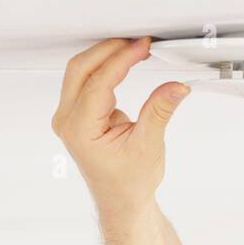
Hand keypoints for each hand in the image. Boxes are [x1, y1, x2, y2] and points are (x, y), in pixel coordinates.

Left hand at [51, 37, 190, 215]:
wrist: (122, 202)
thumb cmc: (129, 184)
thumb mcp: (149, 146)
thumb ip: (159, 111)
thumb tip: (176, 87)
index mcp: (79, 131)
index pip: (99, 82)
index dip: (122, 59)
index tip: (142, 46)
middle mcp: (67, 122)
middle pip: (81, 68)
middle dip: (110, 50)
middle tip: (138, 42)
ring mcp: (68, 117)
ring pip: (80, 71)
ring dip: (106, 56)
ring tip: (134, 50)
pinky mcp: (76, 114)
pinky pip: (85, 80)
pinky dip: (105, 68)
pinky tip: (124, 63)